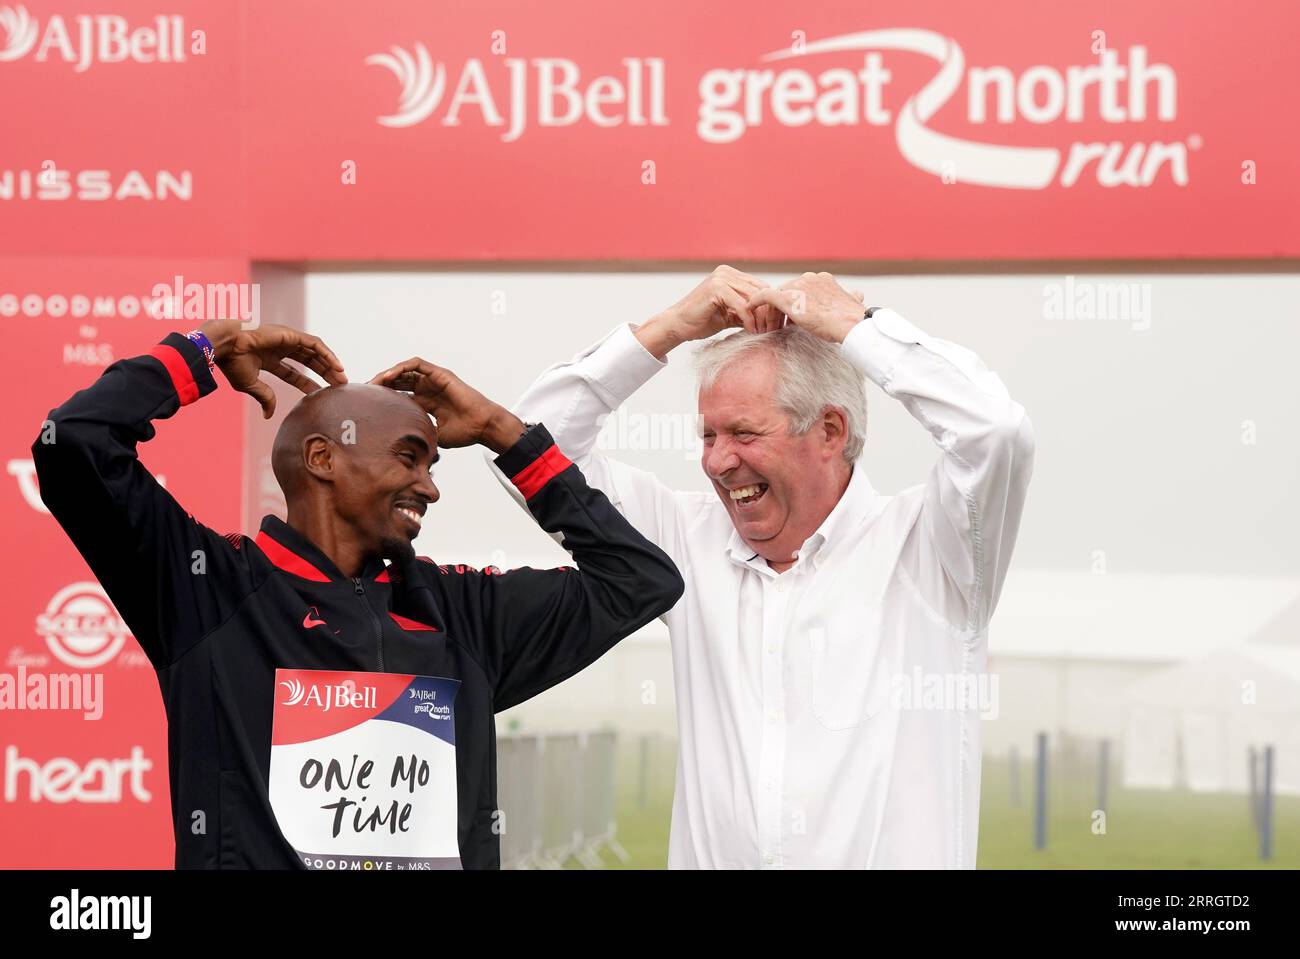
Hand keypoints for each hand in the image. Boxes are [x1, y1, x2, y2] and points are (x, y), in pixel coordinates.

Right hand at [199, 319, 346, 418]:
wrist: (226, 346)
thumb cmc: (232, 363)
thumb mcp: (250, 385)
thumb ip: (264, 397)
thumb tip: (269, 415)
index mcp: (269, 359)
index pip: (294, 373)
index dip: (308, 384)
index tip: (320, 394)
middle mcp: (279, 348)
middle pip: (309, 362)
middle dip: (324, 374)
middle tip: (339, 387)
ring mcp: (286, 340)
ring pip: (315, 352)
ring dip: (330, 365)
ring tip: (342, 379)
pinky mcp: (291, 335)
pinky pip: (315, 344)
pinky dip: (328, 355)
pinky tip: (337, 367)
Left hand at [369, 358, 524, 453]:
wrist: (482, 426)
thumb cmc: (464, 433)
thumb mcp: (433, 435)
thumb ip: (419, 435)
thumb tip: (401, 449)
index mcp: (426, 402)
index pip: (399, 396)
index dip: (383, 399)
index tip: (367, 405)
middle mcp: (428, 389)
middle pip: (398, 381)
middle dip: (380, 385)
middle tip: (365, 392)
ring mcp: (434, 380)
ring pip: (404, 371)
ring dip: (387, 375)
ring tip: (373, 383)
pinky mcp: (439, 374)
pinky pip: (416, 365)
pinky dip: (401, 368)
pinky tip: (388, 376)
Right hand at [635, 265, 770, 358]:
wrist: (677, 326)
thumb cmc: (701, 321)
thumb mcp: (730, 314)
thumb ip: (747, 310)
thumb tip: (772, 318)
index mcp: (730, 274)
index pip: (761, 286)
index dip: (769, 306)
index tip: (774, 324)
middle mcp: (726, 272)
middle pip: (759, 291)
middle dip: (768, 312)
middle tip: (772, 330)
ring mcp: (720, 278)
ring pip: (753, 298)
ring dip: (761, 317)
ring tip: (763, 332)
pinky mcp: (716, 288)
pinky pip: (742, 305)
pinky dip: (749, 320)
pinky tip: (751, 331)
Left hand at [747, 272, 866, 343]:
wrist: (851, 324)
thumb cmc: (853, 319)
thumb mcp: (853, 303)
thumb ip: (850, 297)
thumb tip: (857, 296)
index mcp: (823, 279)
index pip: (801, 289)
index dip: (795, 304)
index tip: (792, 319)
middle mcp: (809, 278)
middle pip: (787, 292)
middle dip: (782, 309)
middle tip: (777, 327)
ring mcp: (798, 286)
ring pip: (777, 296)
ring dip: (771, 311)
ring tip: (768, 327)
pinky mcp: (787, 297)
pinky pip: (765, 296)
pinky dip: (755, 301)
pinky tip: (748, 309)